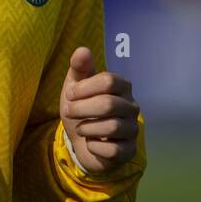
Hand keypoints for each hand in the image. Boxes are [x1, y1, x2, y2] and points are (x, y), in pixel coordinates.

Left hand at [60, 46, 139, 174]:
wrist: (83, 143)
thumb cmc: (81, 109)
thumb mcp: (75, 87)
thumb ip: (79, 68)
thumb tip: (82, 50)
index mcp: (122, 87)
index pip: (108, 80)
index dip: (84, 87)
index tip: (70, 94)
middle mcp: (132, 107)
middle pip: (109, 104)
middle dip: (81, 108)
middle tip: (68, 111)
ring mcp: (133, 129)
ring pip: (112, 127)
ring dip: (87, 128)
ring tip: (80, 128)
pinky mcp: (129, 151)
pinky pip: (113, 150)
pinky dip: (95, 147)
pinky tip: (91, 144)